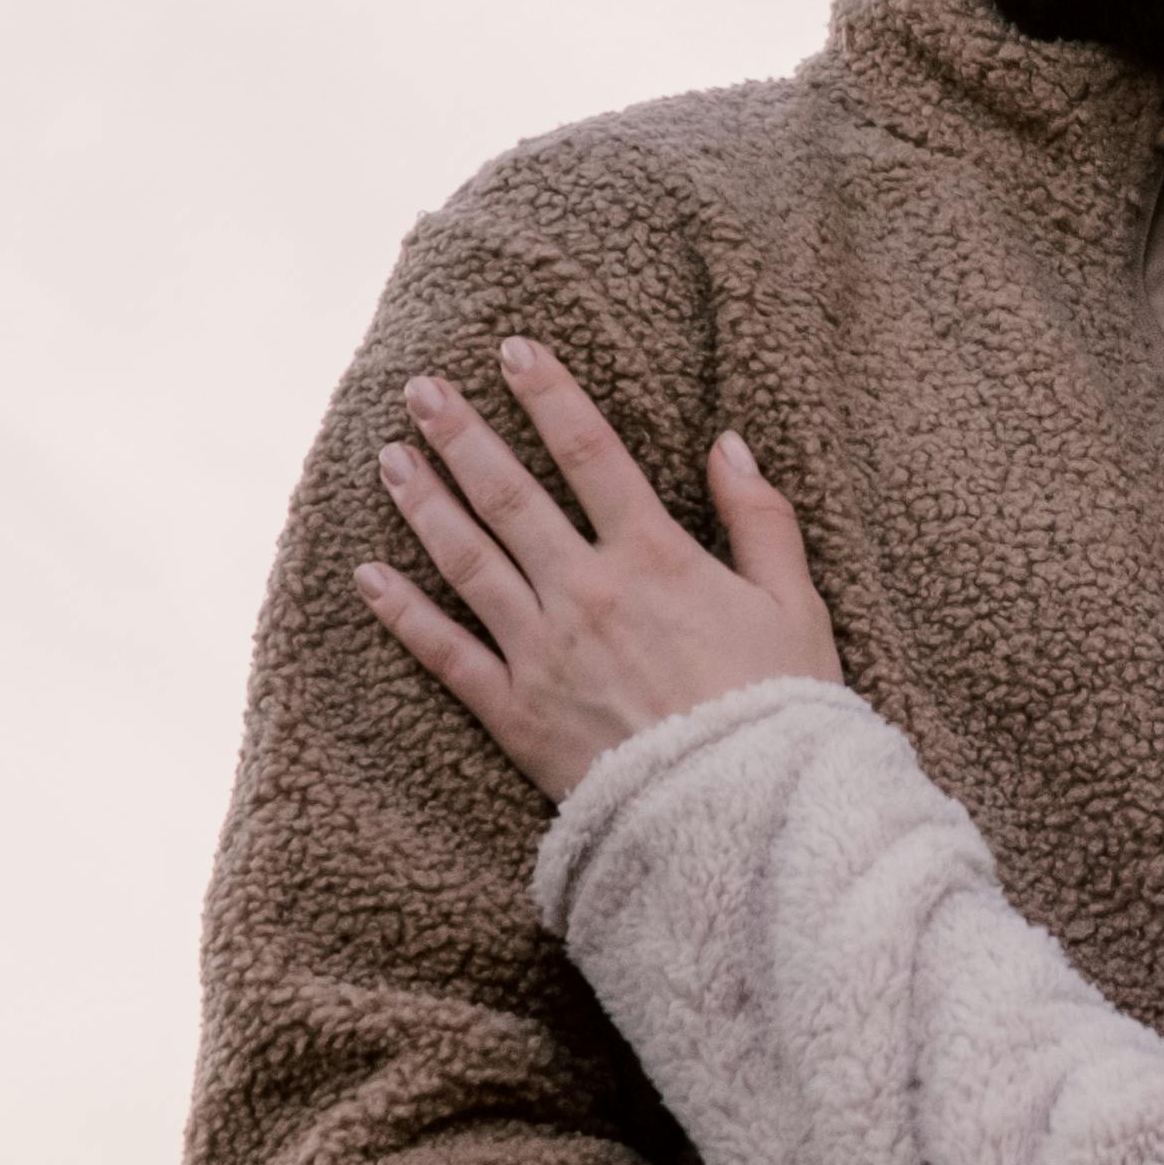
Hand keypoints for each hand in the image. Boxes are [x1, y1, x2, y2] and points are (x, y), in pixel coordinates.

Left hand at [355, 341, 844, 801]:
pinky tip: (368, 577)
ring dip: (423, 503)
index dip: (550, 394)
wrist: (744, 814)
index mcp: (655, 557)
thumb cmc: (781, 711)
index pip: (591, 453)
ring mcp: (544, 653)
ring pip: (468, 561)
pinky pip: (446, 654)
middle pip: (510, 494)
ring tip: (388, 458)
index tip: (514, 350)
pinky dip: (403, 613)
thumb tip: (729, 444)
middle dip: (461, 435)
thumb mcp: (795, 605)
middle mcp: (587, 592)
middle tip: (420, 388)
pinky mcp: (517, 714)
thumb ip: (760, 519)